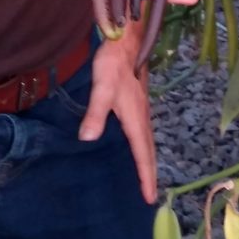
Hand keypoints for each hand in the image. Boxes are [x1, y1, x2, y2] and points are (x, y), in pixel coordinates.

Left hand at [79, 30, 157, 202]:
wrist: (126, 41)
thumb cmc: (113, 64)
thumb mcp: (102, 88)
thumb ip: (95, 113)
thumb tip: (87, 139)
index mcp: (136, 120)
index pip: (143, 154)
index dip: (146, 177)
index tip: (150, 198)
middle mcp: (142, 118)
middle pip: (149, 152)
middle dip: (150, 174)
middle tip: (151, 196)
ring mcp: (141, 111)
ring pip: (147, 142)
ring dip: (148, 161)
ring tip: (147, 178)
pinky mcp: (137, 104)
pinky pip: (143, 133)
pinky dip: (144, 147)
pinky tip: (136, 147)